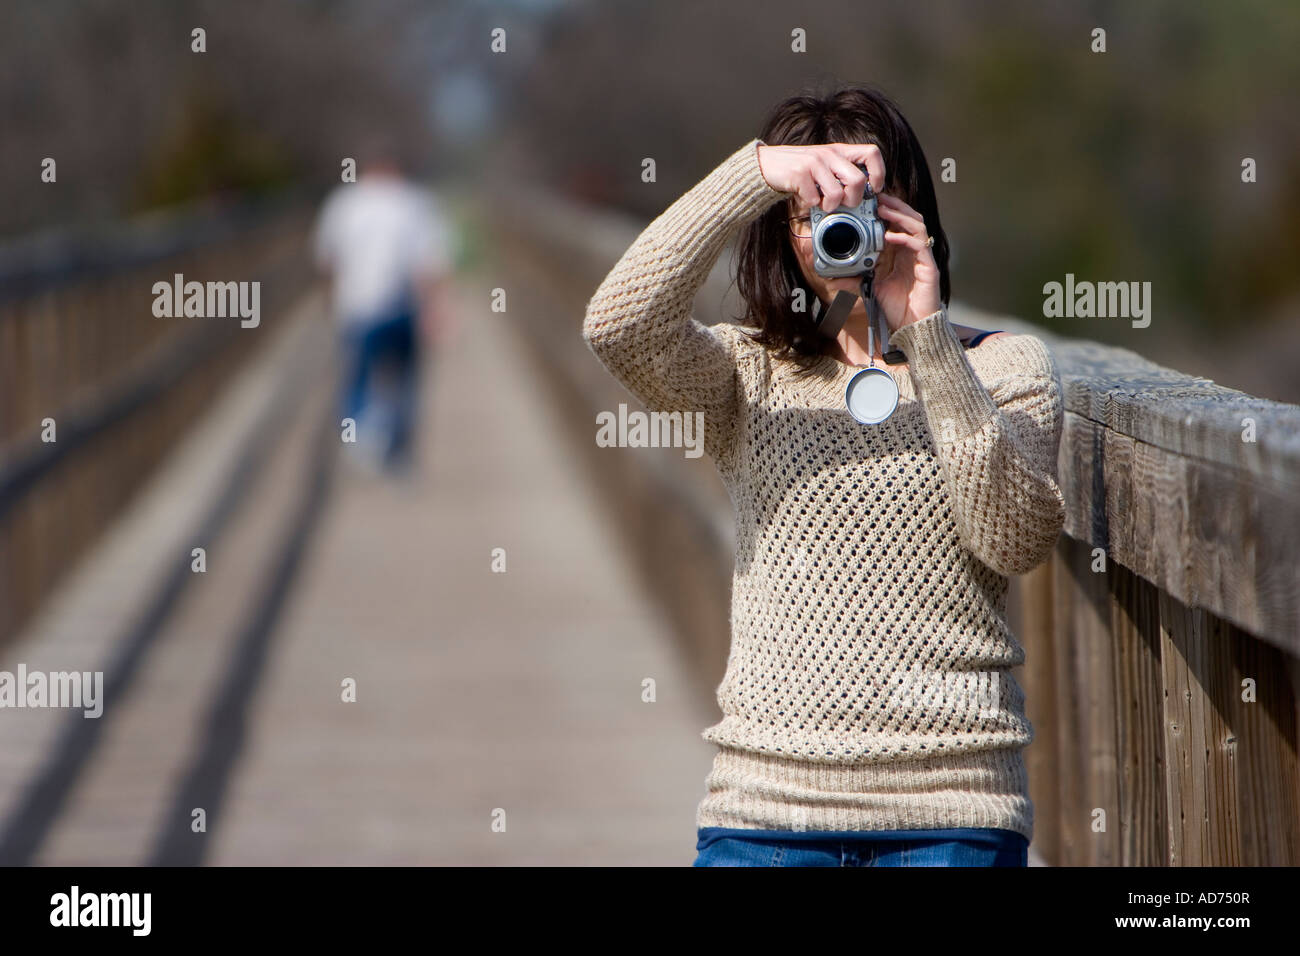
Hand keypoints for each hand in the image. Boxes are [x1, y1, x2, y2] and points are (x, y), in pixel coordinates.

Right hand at [756, 142, 885, 212]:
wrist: (766, 165)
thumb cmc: (798, 170)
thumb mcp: (823, 166)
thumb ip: (841, 175)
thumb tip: (861, 197)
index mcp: (839, 151)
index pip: (872, 153)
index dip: (878, 174)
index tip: (873, 189)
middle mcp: (829, 154)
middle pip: (858, 181)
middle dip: (853, 200)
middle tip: (843, 204)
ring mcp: (814, 163)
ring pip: (837, 194)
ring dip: (829, 206)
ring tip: (820, 203)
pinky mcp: (799, 174)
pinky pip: (814, 199)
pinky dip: (810, 205)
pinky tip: (804, 199)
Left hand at [872, 193, 941, 331]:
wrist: (912, 327)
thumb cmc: (898, 309)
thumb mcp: (873, 288)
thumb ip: (859, 277)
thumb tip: (835, 275)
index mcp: (903, 254)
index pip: (899, 225)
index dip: (888, 212)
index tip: (871, 203)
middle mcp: (914, 253)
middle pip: (910, 219)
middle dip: (895, 206)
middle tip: (878, 197)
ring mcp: (923, 258)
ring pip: (918, 226)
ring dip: (900, 215)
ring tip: (884, 209)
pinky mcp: (929, 267)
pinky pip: (919, 245)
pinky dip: (904, 237)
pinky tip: (890, 236)